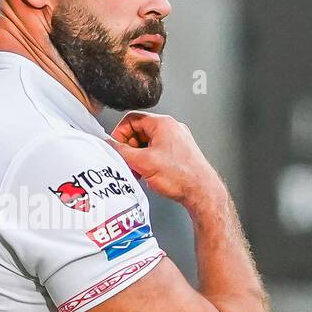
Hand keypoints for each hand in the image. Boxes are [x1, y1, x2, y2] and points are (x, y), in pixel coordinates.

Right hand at [108, 112, 224, 209]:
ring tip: (138, 170)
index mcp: (163, 123)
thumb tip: (110, 145)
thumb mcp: (142, 162)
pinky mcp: (180, 151)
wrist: (202, 191)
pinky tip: (149, 173)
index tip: (115, 146)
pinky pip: (158, 150)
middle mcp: (171, 128)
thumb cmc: (181, 176)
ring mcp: (177, 139)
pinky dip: (149, 160)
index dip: (119, 133)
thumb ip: (121, 151)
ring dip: (139, 155)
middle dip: (129, 147)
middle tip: (127, 161)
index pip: (131, 119)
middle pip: (139, 130)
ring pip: (148, 142)